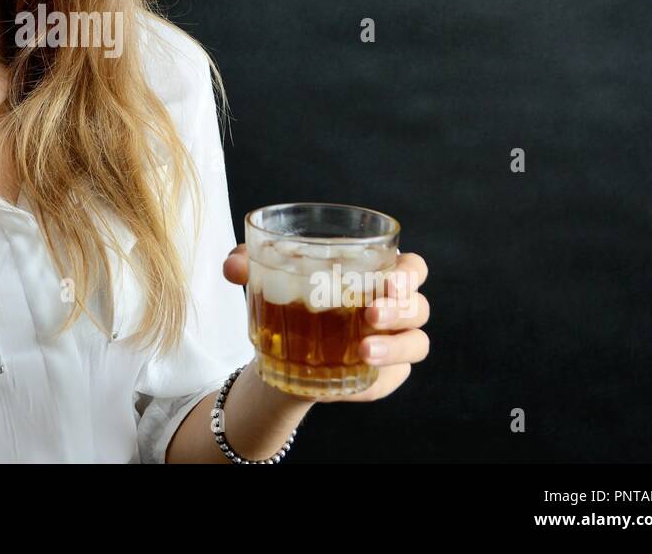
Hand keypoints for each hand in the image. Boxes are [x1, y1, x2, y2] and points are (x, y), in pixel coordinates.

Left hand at [223, 244, 429, 402]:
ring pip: (415, 343)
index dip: (408, 273)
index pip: (412, 268)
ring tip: (364, 351)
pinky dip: (374, 383)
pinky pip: (390, 381)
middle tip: (370, 313)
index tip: (387, 278)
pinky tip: (351, 385)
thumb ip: (250, 264)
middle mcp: (394, 309)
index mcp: (376, 274)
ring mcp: (394, 344)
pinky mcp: (385, 377)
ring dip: (393, 347)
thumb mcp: (268, 278)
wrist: (282, 350)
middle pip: (418, 306)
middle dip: (400, 309)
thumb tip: (233, 264)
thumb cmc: (291, 298)